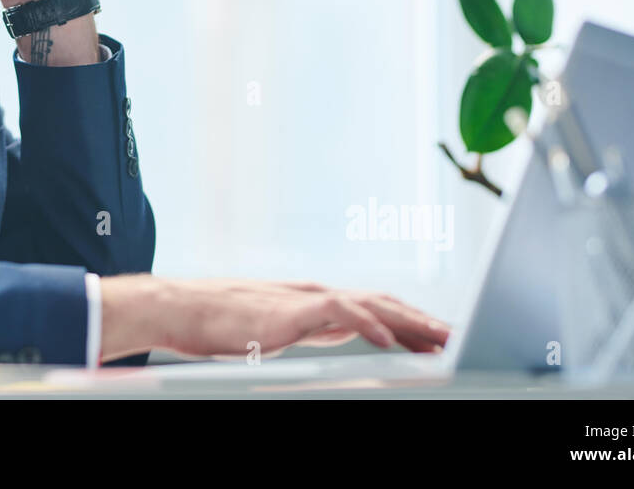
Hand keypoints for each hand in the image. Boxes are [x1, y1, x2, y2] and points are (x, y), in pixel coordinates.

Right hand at [99, 275, 451, 362]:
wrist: (180, 308)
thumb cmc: (218, 323)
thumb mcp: (275, 329)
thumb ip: (310, 327)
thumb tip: (342, 333)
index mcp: (314, 302)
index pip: (371, 307)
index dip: (407, 320)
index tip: (436, 335)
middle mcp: (315, 295)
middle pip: (380, 303)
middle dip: (419, 319)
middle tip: (454, 335)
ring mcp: (303, 299)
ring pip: (367, 303)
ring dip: (406, 320)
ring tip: (436, 336)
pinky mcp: (288, 310)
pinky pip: (336, 312)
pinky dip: (365, 323)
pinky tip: (387, 338)